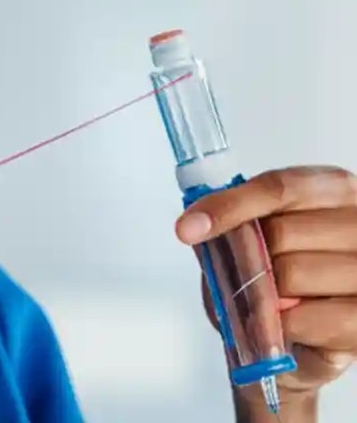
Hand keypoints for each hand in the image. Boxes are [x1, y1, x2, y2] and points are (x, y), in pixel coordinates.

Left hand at [177, 166, 356, 417]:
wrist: (310, 337)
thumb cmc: (285, 281)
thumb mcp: (256, 241)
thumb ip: (233, 228)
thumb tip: (196, 228)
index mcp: (335, 191)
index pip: (279, 187)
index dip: (229, 206)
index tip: (188, 228)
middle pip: (281, 233)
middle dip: (247, 261)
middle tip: (242, 279)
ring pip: (291, 274)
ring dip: (261, 295)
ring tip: (267, 303)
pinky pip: (304, 318)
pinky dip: (279, 324)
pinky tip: (284, 324)